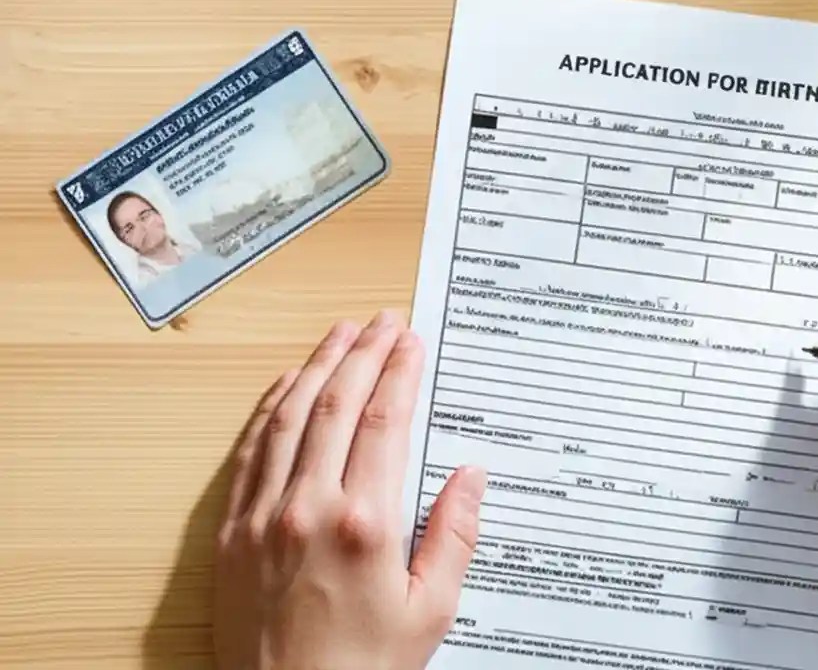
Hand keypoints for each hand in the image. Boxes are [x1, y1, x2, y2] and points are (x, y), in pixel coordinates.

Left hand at [214, 309, 486, 669]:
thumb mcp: (432, 610)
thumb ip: (453, 536)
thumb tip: (470, 478)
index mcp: (364, 524)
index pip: (384, 422)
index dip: (398, 372)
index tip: (409, 341)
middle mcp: (307, 509)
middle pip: (337, 406)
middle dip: (361, 353)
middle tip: (381, 322)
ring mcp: (263, 517)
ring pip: (289, 418)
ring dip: (316, 367)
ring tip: (339, 335)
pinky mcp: (232, 534)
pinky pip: (250, 452)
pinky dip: (270, 409)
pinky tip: (287, 387)